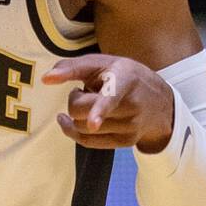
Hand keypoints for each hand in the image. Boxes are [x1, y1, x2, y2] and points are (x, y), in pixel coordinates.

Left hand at [42, 53, 174, 151]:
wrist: (159, 100)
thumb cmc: (121, 76)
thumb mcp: (102, 63)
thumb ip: (72, 67)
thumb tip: (46, 79)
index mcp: (125, 78)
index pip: (110, 96)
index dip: (100, 109)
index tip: (93, 123)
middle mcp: (132, 104)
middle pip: (82, 113)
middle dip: (74, 101)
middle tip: (85, 91)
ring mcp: (131, 126)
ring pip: (83, 129)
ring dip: (77, 116)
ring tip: (92, 103)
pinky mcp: (127, 142)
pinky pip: (88, 142)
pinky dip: (75, 132)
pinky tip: (76, 121)